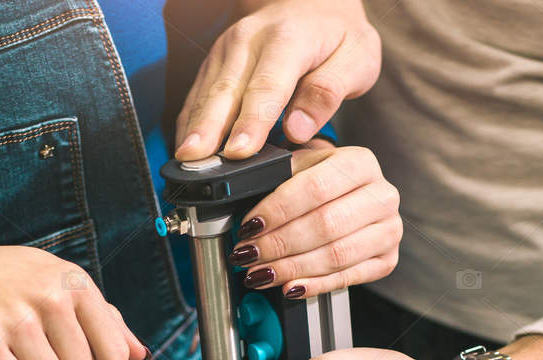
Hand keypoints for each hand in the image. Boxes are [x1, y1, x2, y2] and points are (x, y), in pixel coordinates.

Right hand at [176, 0, 380, 159]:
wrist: (316, 5)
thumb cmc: (339, 38)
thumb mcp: (357, 58)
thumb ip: (329, 92)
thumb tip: (297, 129)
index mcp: (288, 38)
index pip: (267, 86)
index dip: (251, 122)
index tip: (240, 152)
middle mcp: (250, 39)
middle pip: (226, 90)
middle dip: (210, 129)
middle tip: (197, 161)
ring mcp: (227, 49)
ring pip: (207, 94)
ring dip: (194, 128)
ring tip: (185, 160)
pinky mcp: (215, 62)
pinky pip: (197, 95)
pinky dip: (190, 122)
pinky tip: (185, 148)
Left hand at [231, 143, 399, 298]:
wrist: (353, 198)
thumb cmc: (322, 182)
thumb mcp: (301, 165)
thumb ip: (279, 174)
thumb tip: (242, 189)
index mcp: (360, 163)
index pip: (315, 188)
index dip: (278, 210)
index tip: (250, 226)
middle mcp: (382, 195)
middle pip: (325, 225)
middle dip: (278, 244)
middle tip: (248, 254)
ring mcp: (388, 230)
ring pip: (336, 255)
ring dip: (292, 268)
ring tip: (261, 273)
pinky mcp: (387, 260)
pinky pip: (348, 278)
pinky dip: (314, 285)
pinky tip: (289, 287)